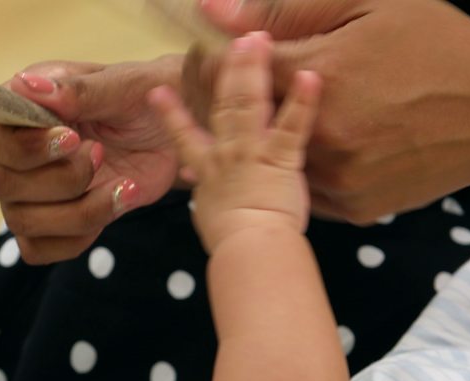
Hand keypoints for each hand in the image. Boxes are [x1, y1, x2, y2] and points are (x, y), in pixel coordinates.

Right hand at [0, 56, 183, 263]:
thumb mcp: (121, 85)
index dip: (17, 145)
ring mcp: (29, 193)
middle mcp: (14, 152)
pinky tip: (115, 204)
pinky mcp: (51, 225)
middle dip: (59, 177)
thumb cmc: (141, 97)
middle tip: (99, 152)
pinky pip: (39, 249)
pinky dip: (80, 235)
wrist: (172, 132)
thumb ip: (76, 89)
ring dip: (79, 209)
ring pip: (22, 221)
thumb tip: (25, 85)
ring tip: (122, 183)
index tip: (71, 136)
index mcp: (19, 107)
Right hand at [150, 32, 319, 252]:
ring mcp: (251, 152)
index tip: (158, 92)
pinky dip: (302, 101)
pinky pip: (292, 126)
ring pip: (248, 105)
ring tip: (256, 42)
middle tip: (232, 43)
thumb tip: (195, 185)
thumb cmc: (232, 242)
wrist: (248, 249)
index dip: (170, 114)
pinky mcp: (279, 159)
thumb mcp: (209, 217)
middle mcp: (227, 153)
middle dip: (226, 71)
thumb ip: (205, 195)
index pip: (184, 136)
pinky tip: (311, 78)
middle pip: (224, 106)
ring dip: (252, 70)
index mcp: (208, 169)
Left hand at [185, 0, 469, 223]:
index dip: (207, 58)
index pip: (224, 74)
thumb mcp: (366, 4)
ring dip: (255, 139)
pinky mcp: (356, 208)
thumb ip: (284, 9)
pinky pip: (303, 188)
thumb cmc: (439, 45)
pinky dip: (293, 167)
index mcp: (319, 79)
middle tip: (229, 80)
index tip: (211, 49)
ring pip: (266, 163)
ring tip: (274, 111)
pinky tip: (307, 142)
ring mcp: (338, 180)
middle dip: (222, 100)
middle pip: (236, 125)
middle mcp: (322, 139)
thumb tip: (212, 12)